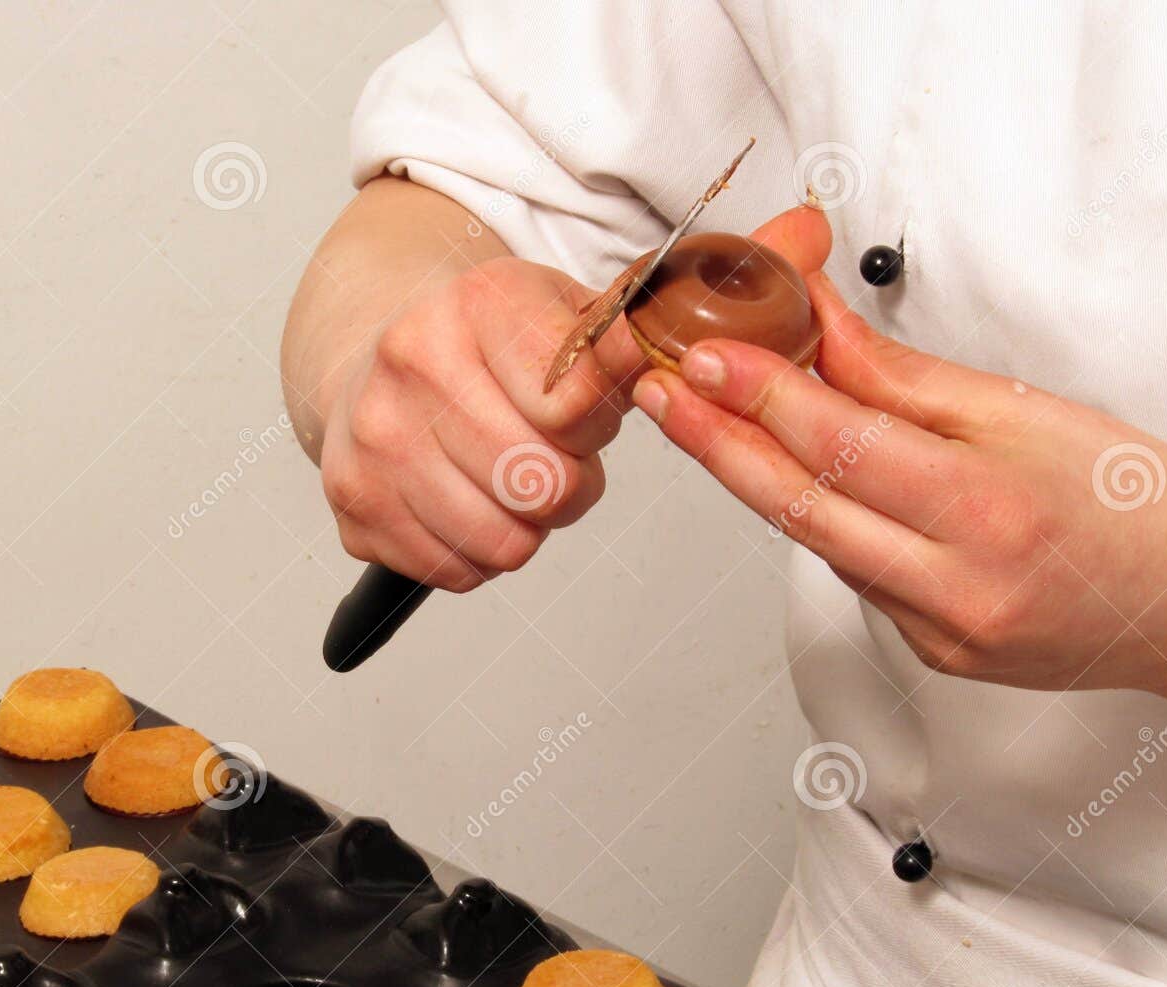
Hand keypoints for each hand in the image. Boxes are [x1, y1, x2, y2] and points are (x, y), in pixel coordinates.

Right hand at [322, 208, 829, 592]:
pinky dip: (477, 549)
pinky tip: (469, 496)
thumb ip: (704, 282)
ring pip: (504, 539)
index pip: (578, 404)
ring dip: (526, 520)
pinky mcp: (354, 508)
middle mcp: (413, 366)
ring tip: (510, 469)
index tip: (583, 399)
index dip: (598, 419)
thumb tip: (811, 236)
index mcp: (480, 303)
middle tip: (547, 445)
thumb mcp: (588, 300)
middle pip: (545, 484)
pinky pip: (457, 570)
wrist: (370, 347)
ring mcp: (374, 442)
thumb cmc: (492, 339)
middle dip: (566, 479)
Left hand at [633, 243, 1166, 699]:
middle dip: (718, 444)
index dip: (761, 397)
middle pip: (801, 507)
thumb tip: (817, 324)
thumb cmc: (1126, 500)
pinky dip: (823, 524)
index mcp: (985, 511)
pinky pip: (852, 576)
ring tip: (710, 417)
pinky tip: (805, 482)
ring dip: (760, 479)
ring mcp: (935, 631)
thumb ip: (901, 378)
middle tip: (661, 393)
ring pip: (818, 543)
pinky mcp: (926, 654)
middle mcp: (953, 584)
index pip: (843, 446)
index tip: (704, 356)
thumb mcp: (1022, 414)